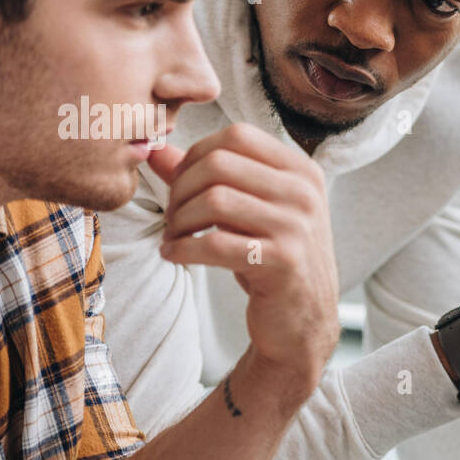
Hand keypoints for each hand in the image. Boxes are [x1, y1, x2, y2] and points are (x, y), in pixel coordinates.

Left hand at [149, 126, 339, 398]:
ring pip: (215, 200)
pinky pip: (216, 244)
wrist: (304, 321)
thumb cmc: (272, 260)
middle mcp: (304, 193)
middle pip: (220, 164)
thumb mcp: (248, 212)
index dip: (196, 155)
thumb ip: (206, 177)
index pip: (237, 137)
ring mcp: (298, 227)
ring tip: (174, 237)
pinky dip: (184, 248)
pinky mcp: (284, 261)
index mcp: (301, 171)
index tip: (181, 185)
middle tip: (172, 216)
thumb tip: (156, 149)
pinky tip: (174, 255)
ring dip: (180, 220)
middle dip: (181, 189)